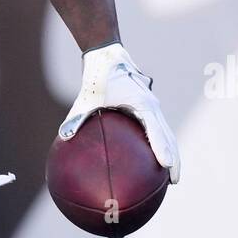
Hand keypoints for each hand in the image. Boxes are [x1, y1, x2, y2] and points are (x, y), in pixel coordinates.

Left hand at [60, 43, 179, 183]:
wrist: (107, 56)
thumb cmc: (98, 77)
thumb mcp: (87, 97)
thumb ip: (76, 116)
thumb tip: (63, 137)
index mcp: (142, 103)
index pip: (156, 129)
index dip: (162, 148)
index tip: (166, 165)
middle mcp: (151, 106)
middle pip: (168, 135)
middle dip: (174, 158)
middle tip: (174, 181)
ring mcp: (152, 107)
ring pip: (167, 133)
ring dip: (171, 153)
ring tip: (169, 177)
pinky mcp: (147, 108)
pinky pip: (158, 129)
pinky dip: (160, 144)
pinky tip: (152, 160)